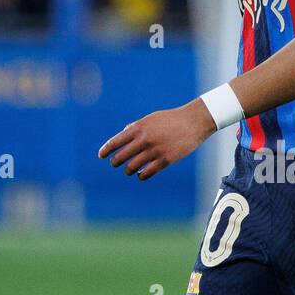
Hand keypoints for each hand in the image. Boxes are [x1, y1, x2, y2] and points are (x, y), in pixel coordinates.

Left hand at [98, 99, 215, 181]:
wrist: (193, 122)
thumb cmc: (171, 119)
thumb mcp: (151, 118)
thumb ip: (136, 127)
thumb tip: (123, 134)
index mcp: (139, 128)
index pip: (116, 142)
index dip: (106, 150)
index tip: (101, 155)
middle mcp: (144, 140)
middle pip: (121, 157)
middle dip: (115, 162)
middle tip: (115, 164)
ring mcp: (155, 151)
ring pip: (133, 167)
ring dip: (128, 170)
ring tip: (129, 170)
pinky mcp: (166, 160)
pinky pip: (147, 173)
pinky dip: (141, 176)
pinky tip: (141, 175)